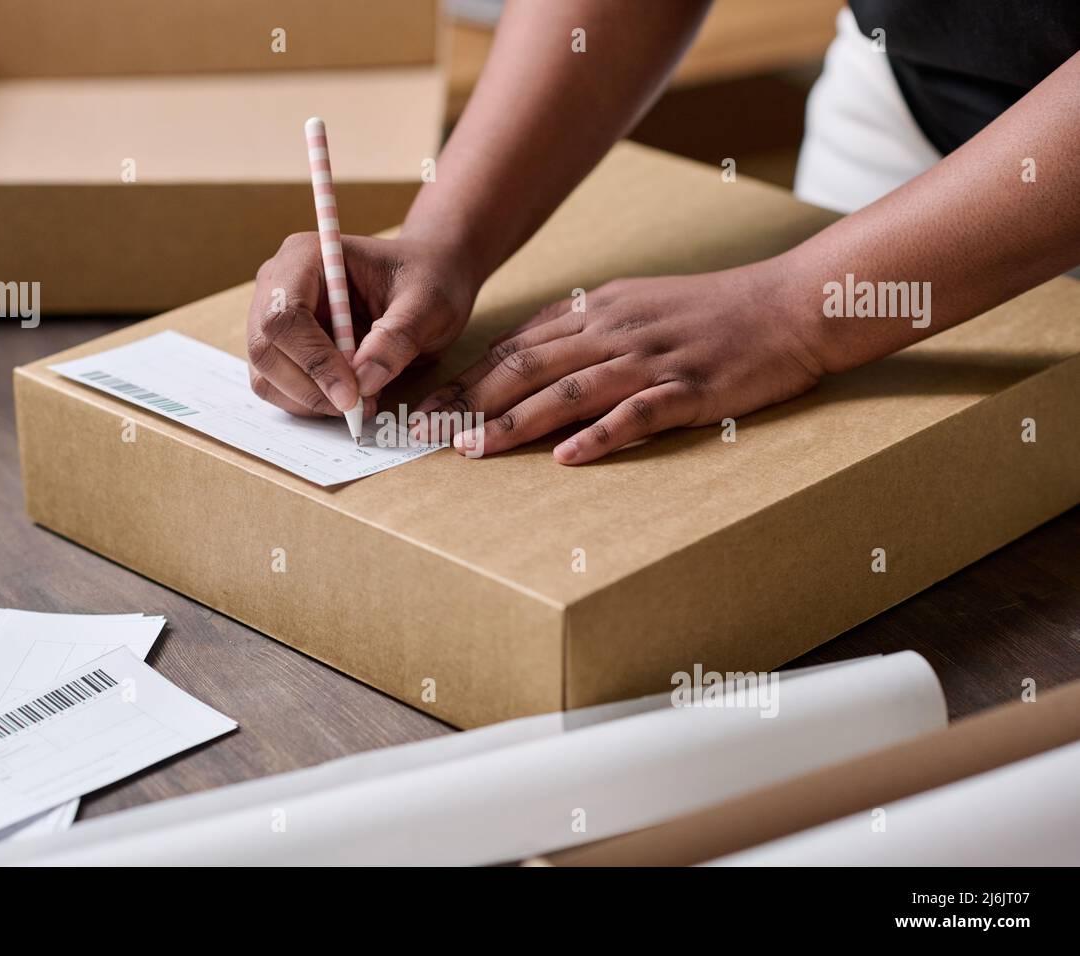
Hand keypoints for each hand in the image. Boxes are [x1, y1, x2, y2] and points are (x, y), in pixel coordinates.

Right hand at [246, 233, 476, 416]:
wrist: (423, 282)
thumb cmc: (426, 280)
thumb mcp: (428, 303)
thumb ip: (398, 336)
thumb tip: (364, 380)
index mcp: (306, 256)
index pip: (284, 315)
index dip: (314, 360)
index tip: (352, 394)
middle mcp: (278, 283)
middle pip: (265, 349)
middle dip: (309, 388)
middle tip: (358, 407)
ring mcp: (274, 317)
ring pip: (266, 375)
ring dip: (310, 401)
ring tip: (361, 402)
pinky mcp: (283, 347)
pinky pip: (279, 388)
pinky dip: (310, 403)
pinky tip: (349, 398)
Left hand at [412, 262, 826, 463]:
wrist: (789, 304)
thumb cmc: (710, 310)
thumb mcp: (636, 303)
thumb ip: (582, 327)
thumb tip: (525, 354)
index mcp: (597, 310)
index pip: (515, 347)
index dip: (465, 380)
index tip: (426, 408)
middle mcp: (613, 331)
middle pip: (526, 367)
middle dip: (469, 403)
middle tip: (426, 434)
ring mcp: (651, 359)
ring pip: (568, 391)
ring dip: (515, 422)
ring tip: (474, 451)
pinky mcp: (689, 388)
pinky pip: (636, 413)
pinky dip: (599, 435)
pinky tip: (566, 458)